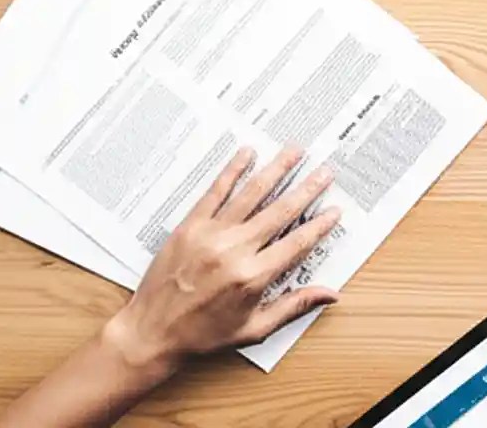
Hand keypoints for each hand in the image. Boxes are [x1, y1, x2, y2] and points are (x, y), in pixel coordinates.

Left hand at [105, 145, 342, 374]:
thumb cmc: (202, 335)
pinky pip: (214, 192)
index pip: (297, 243)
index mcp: (253, 277)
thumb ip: (293, 306)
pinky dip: (232, 171)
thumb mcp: (253, 328)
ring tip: (293, 152)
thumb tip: (330, 294)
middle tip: (324, 172)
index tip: (334, 210)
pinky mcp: (189, 227)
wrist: (151, 332)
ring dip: (275, 170)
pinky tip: (246, 154)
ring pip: (251, 194)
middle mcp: (234, 251)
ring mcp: (211, 235)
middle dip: (306, 190)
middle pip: (279, 212)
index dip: (319, 226)